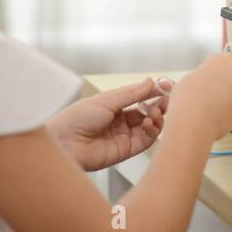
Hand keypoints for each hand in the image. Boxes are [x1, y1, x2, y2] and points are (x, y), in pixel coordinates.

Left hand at [48, 78, 170, 171]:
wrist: (64, 143)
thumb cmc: (76, 119)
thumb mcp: (106, 100)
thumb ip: (131, 93)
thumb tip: (151, 81)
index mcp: (113, 105)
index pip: (139, 97)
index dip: (153, 92)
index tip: (166, 86)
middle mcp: (120, 120)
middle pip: (147, 112)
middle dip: (159, 105)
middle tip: (168, 99)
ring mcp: (123, 135)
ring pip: (149, 126)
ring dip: (157, 118)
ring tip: (155, 113)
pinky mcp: (125, 150)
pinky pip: (145, 141)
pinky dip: (152, 131)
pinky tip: (150, 123)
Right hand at [167, 53, 231, 144]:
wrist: (193, 124)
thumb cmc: (187, 99)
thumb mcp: (188, 79)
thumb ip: (201, 76)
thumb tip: (201, 83)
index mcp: (223, 60)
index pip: (221, 62)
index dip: (213, 72)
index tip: (207, 79)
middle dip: (224, 84)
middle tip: (209, 93)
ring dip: (229, 98)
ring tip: (212, 107)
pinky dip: (230, 111)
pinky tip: (216, 116)